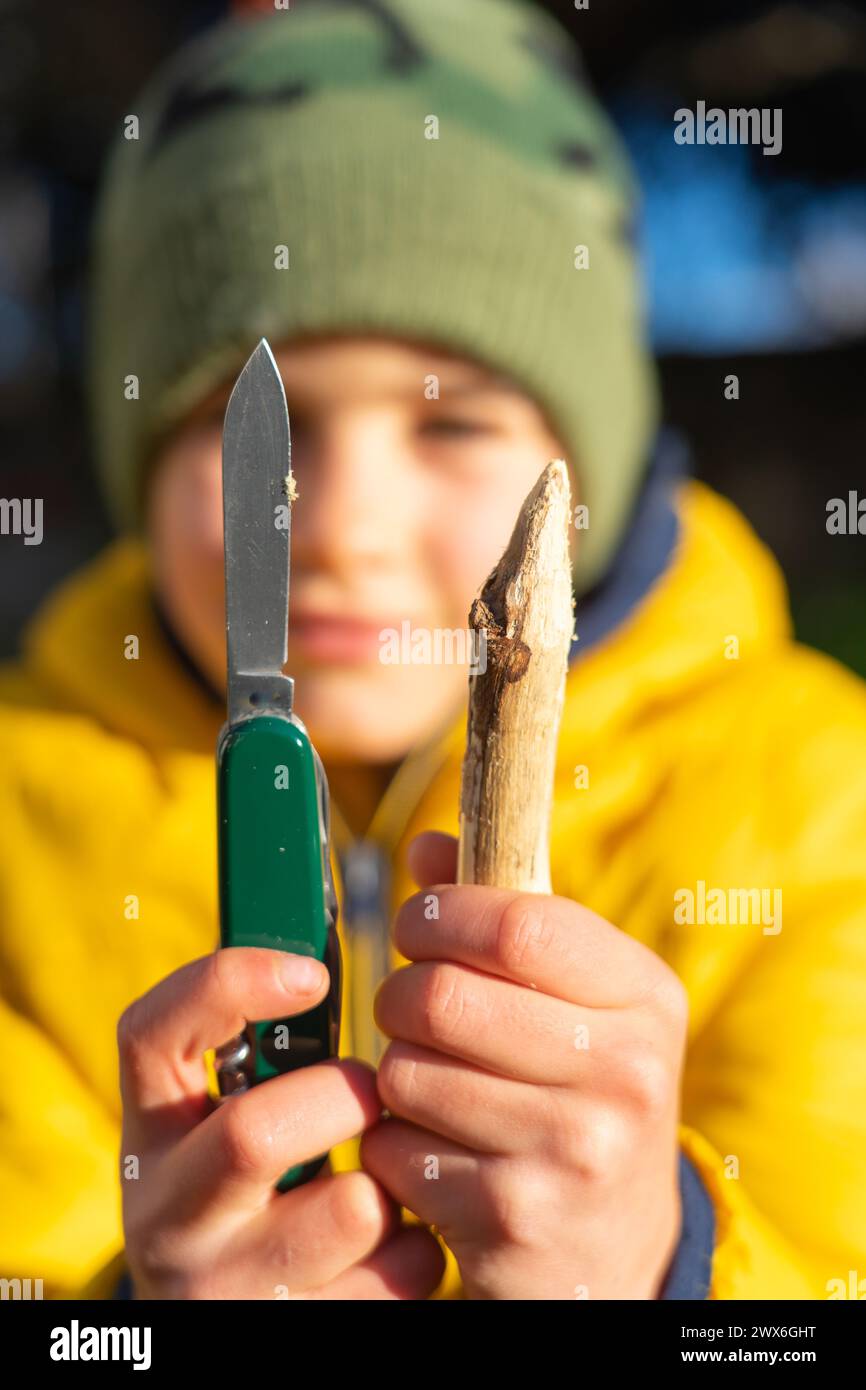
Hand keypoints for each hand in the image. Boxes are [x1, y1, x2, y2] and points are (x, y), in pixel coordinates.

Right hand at [118, 947, 444, 1298]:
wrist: (245, 1324)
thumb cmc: (256, 1195)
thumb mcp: (227, 1124)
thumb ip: (263, 1057)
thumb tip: (319, 959)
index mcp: (150, 1137)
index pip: (149, 1034)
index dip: (229, 984)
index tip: (312, 974)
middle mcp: (168, 1218)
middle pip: (254, 1134)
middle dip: (343, 1095)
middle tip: (374, 1092)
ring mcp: (226, 1290)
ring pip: (350, 1206)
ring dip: (393, 1177)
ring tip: (385, 1177)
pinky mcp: (297, 1335)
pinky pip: (400, 1268)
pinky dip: (420, 1244)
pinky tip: (395, 1243)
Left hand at [360, 832, 686, 1299]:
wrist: (616, 1249)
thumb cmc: (583, 1087)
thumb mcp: (580, 997)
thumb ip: (505, 911)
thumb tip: (428, 845)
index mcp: (646, 998)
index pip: (519, 924)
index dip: (443, 912)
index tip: (420, 922)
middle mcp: (624, 1075)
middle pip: (444, 997)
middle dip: (399, 994)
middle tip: (408, 1005)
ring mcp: (571, 1153)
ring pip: (406, 1072)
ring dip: (394, 1070)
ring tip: (429, 1079)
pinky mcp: (511, 1217)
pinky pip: (394, 1148)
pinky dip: (392, 1141)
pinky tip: (433, 1146)